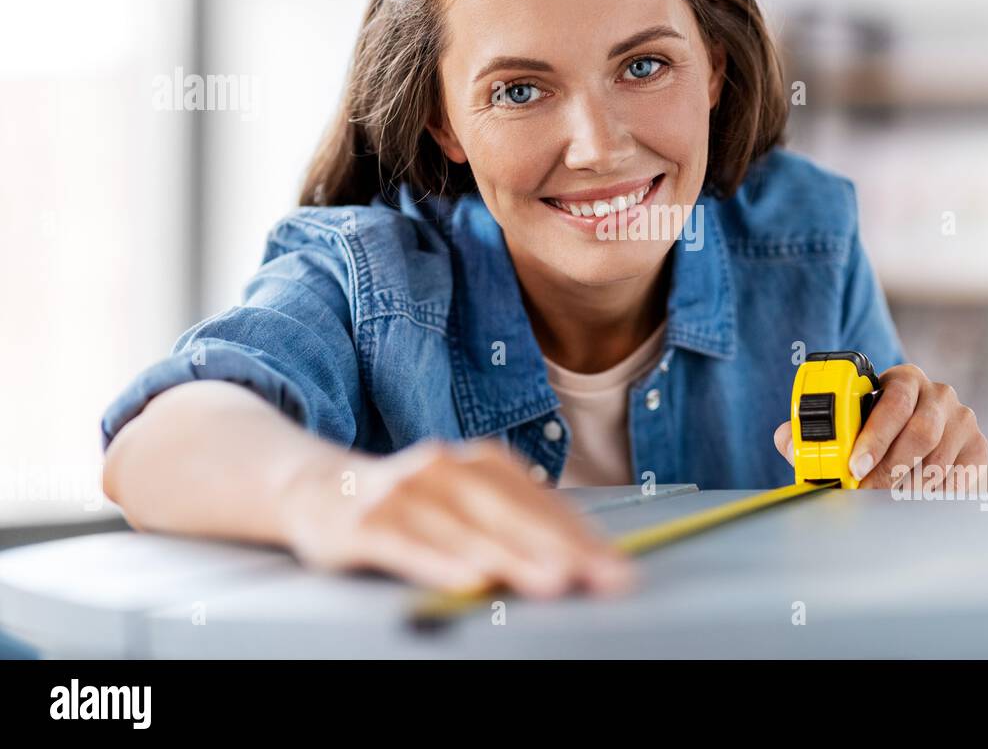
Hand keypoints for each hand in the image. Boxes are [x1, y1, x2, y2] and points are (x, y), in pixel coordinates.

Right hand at [282, 438, 634, 597]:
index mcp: (475, 462)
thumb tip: (581, 554)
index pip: (537, 501)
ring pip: (463, 529)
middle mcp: (441, 469)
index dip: (580, 535)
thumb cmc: (408, 504)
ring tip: (551, 580)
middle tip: (598, 575)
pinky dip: (439, 561)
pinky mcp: (363, 522)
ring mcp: (401, 493)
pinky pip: (406, 544)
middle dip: (559, 546)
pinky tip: (469, 579)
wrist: (317, 487)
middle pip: (508, 512)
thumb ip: (513, 521)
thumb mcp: (462, 501)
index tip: (616, 565)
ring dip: (510, 556)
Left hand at [773, 364, 987, 488]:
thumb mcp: (847, 423)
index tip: (855, 465)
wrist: (911, 432)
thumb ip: (813, 431)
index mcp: (903, 379)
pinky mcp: (978, 446)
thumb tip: (786, 438)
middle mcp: (938, 394)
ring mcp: (962, 420)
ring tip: (885, 501)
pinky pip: (960, 477)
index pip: (895, 403)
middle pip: (921, 434)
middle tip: (866, 493)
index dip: (875, 436)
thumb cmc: (873, 428)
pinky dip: (935, 494)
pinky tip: (915, 498)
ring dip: (908, 487)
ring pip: (938, 461)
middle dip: (889, 470)